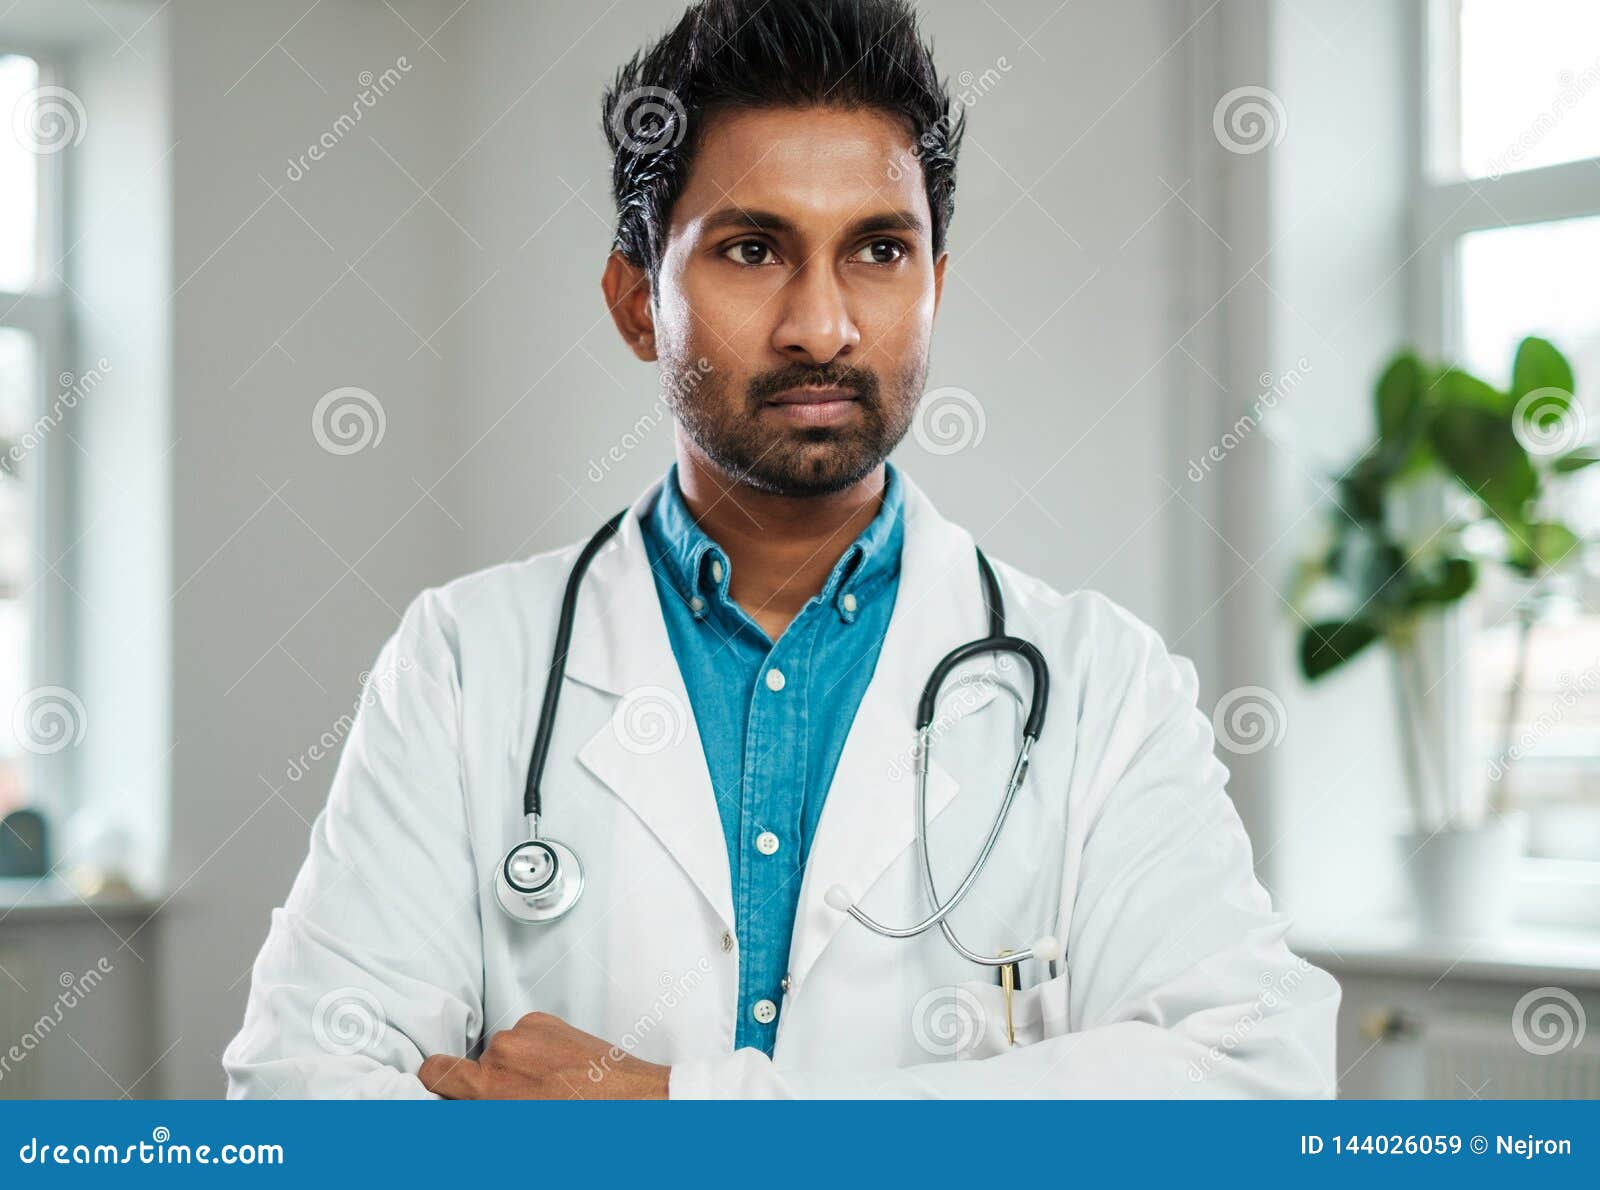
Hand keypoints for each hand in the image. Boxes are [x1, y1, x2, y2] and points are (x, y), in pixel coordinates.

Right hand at [419, 1011, 669, 1099]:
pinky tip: (556, 1068)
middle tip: (517, 1099)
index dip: (433, 1080)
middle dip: (489, 1081)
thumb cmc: (577, 1123)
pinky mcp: (544, 1020)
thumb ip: (486, 1110)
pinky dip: (533, 1049)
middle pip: (476, 1065)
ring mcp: (525, 1032)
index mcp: (490, 1086)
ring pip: (502, 1050)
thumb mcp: (518, 1127)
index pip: (435, 1072)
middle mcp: (502, 1052)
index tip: (440, 1088)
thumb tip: (467, 1104)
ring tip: (545, 1084)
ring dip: (514, 1065)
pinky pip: (524, 1035)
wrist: (628, 1101)